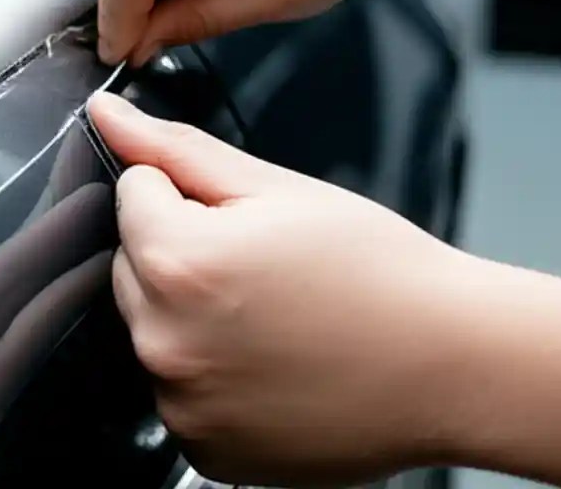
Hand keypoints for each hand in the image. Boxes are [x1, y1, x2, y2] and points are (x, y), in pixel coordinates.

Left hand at [88, 92, 477, 486]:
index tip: (239, 216)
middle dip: (179, 253)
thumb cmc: (380, 273)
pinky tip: (267, 364)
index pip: (130, 194)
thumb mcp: (276, 189)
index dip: (183, 193)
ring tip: (271, 318)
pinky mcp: (201, 447)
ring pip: (151, 328)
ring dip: (188, 315)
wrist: (455, 366)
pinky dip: (207, 375)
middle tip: (262, 268)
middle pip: (132, 265)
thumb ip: (175, 149)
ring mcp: (180, 401)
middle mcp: (162, 339)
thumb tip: (105, 113)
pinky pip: (176, 390)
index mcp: (176, 261)